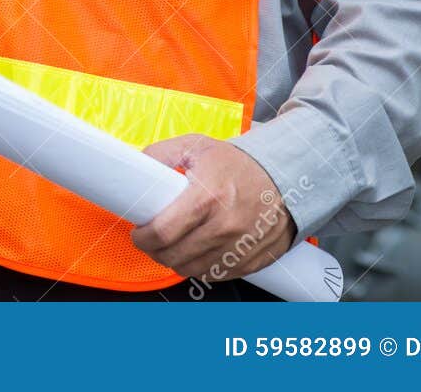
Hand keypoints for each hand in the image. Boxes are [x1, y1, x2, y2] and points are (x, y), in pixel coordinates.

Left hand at [130, 134, 296, 283]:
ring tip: (173, 244)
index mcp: (207, 197)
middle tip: (151, 239)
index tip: (138, 232)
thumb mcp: (197, 147)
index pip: (162, 232)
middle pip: (173, 256)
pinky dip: (200, 266)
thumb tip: (134, 162)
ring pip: (191, 270)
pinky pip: (214, 274)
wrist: (286, 178)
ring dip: (175, 260)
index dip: (142, 237)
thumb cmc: (240, 164)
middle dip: (154, 250)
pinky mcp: (250, 261)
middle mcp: (224, 226)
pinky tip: (197, 250)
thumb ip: (161, 154)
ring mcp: (239, 247)